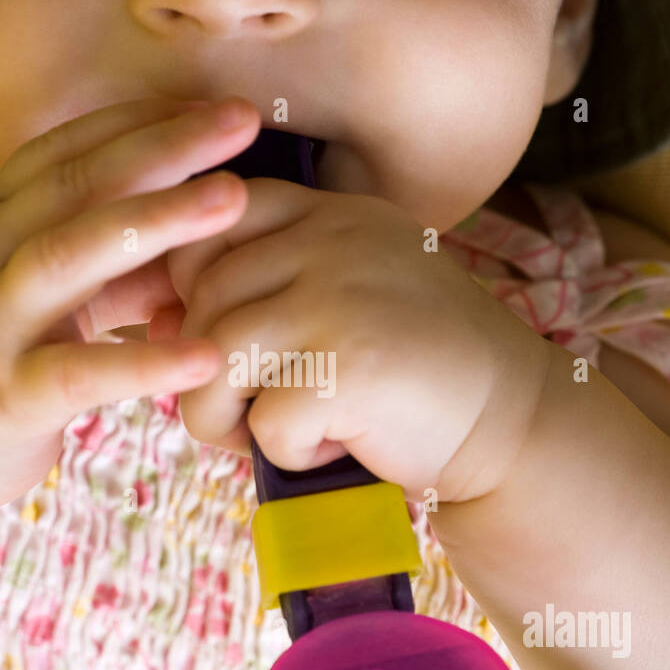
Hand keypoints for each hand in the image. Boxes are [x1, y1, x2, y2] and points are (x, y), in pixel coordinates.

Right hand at [0, 97, 259, 515]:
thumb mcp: (32, 302)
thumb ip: (107, 272)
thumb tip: (202, 245)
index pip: (59, 154)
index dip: (134, 122)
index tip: (207, 103)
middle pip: (72, 186)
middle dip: (160, 147)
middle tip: (241, 120)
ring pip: (66, 256)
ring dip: (154, 220)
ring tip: (233, 200)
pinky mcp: (5, 398)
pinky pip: (78, 374)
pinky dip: (144, 363)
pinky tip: (207, 356)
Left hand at [158, 173, 551, 502]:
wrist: (513, 420)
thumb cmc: (414, 370)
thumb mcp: (344, 299)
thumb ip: (263, 289)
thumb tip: (156, 312)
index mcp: (332, 215)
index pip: (215, 220)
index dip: (194, 285)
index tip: (219, 336)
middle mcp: (333, 241)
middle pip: (201, 297)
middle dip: (206, 369)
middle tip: (256, 409)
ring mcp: (339, 299)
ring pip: (216, 361)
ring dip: (232, 420)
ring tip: (285, 432)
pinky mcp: (347, 367)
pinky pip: (264, 423)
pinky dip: (289, 455)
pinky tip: (342, 444)